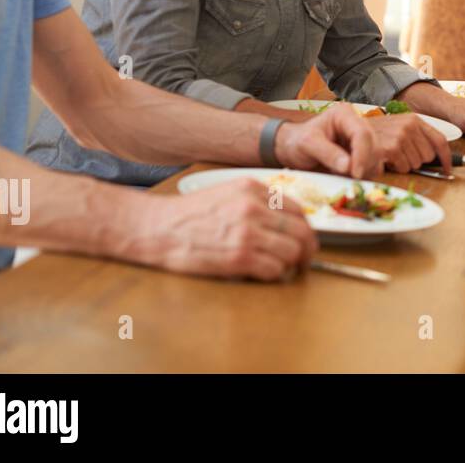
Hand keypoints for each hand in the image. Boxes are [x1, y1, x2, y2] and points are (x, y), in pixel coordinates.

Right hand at [138, 179, 318, 280]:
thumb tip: (285, 220)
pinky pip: (275, 269)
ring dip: (292, 264)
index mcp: (253, 189)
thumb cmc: (188, 215)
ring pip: (293, 251)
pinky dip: (275, 275)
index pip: (297, 210)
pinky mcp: (240, 257)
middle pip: (302, 231)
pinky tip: (265, 274)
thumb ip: (256, 201)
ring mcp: (248, 232)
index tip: (302, 239)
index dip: (304, 228)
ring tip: (284, 269)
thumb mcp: (226, 193)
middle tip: (304, 260)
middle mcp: (254, 207)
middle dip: (308, 249)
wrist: (156, 228)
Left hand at [275, 105, 381, 177]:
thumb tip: (348, 166)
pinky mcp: (363, 155)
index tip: (355, 173)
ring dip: (364, 172)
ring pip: (376, 159)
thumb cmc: (298, 142)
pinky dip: (363, 176)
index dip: (362, 154)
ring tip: (343, 177)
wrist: (293, 150)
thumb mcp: (307, 144)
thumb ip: (327, 153)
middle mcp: (357, 125)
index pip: (362, 133)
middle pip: (374, 146)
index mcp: (345, 115)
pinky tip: (347, 178)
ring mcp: (362, 141)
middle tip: (348, 178)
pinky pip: (372, 168)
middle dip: (364, 164)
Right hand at [365, 113, 452, 173]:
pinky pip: (404, 168)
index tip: (449, 169)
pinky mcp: (392, 147)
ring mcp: (401, 135)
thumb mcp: (399, 129)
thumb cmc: (377, 134)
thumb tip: (439, 158)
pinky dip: (396, 168)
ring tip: (392, 156)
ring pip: (417, 164)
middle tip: (403, 156)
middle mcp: (410, 125)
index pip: (440, 140)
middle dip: (418, 161)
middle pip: (429, 156)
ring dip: (406, 165)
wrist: (351, 132)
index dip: (447, 158)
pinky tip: (387, 159)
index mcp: (414, 119)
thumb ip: (417, 138)